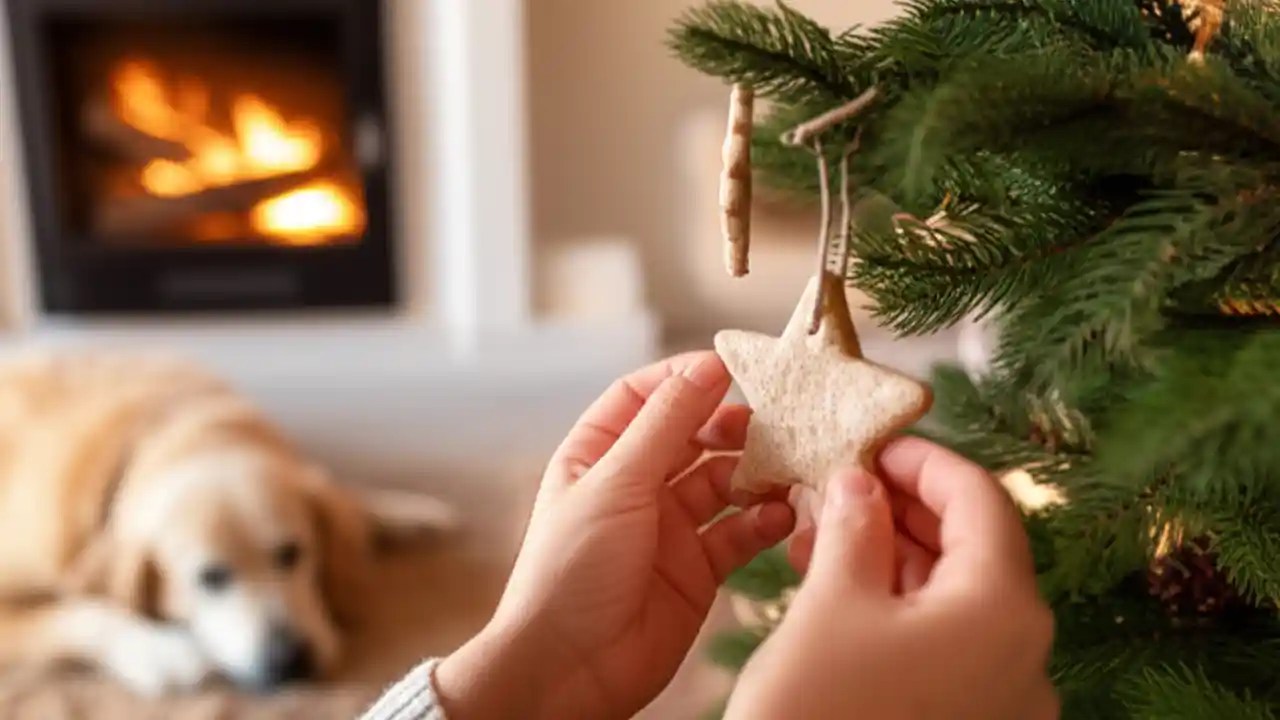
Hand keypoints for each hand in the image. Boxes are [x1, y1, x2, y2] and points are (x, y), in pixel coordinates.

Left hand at [436, 352, 794, 719]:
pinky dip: (763, 522)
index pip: (645, 396)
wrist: (569, 669)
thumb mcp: (616, 483)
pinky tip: (782, 515)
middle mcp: (635, 485)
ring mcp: (669, 527)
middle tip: (775, 421)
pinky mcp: (698, 569)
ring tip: (789, 467)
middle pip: (693, 436)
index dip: (685, 378)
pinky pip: (739, 534)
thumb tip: (707, 365)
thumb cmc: (572, 569)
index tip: (733, 368)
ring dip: (757, 473)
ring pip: (724, 483)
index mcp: (599, 455)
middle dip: (733, 426)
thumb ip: (666, 423)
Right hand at [726, 437, 1056, 719]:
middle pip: (973, 549)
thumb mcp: (831, 603)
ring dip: (892, 557)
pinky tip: (838, 587)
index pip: (981, 499)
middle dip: (902, 508)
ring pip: (953, 600)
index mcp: (1004, 610)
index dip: (924, 460)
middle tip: (842, 482)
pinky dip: (896, 609)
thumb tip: (859, 480)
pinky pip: (943, 646)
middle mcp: (1023, 655)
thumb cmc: (820, 711)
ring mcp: (1002, 699)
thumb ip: (855, 526)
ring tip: (823, 529)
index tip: (874, 442)